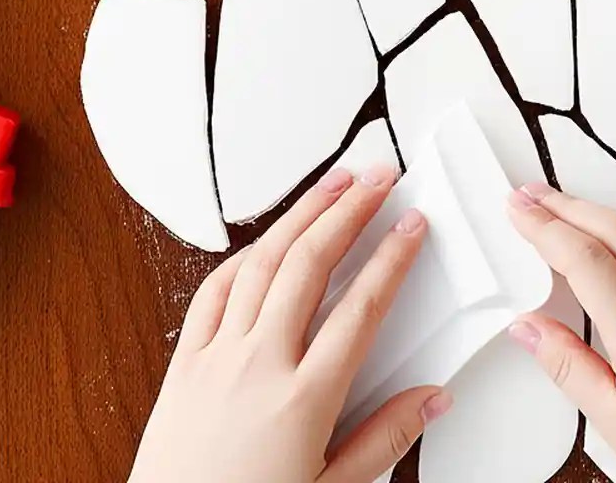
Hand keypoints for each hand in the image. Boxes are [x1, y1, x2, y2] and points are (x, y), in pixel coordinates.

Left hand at [130, 166, 452, 482]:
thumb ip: (385, 438)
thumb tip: (431, 399)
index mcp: (304, 399)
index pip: (361, 308)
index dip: (392, 258)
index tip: (412, 225)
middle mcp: (258, 366)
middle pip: (310, 265)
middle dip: (349, 211)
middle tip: (378, 178)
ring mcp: (216, 358)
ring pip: (261, 263)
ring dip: (301, 215)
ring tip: (331, 184)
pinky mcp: (184, 362)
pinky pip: (213, 290)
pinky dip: (245, 255)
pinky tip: (266, 240)